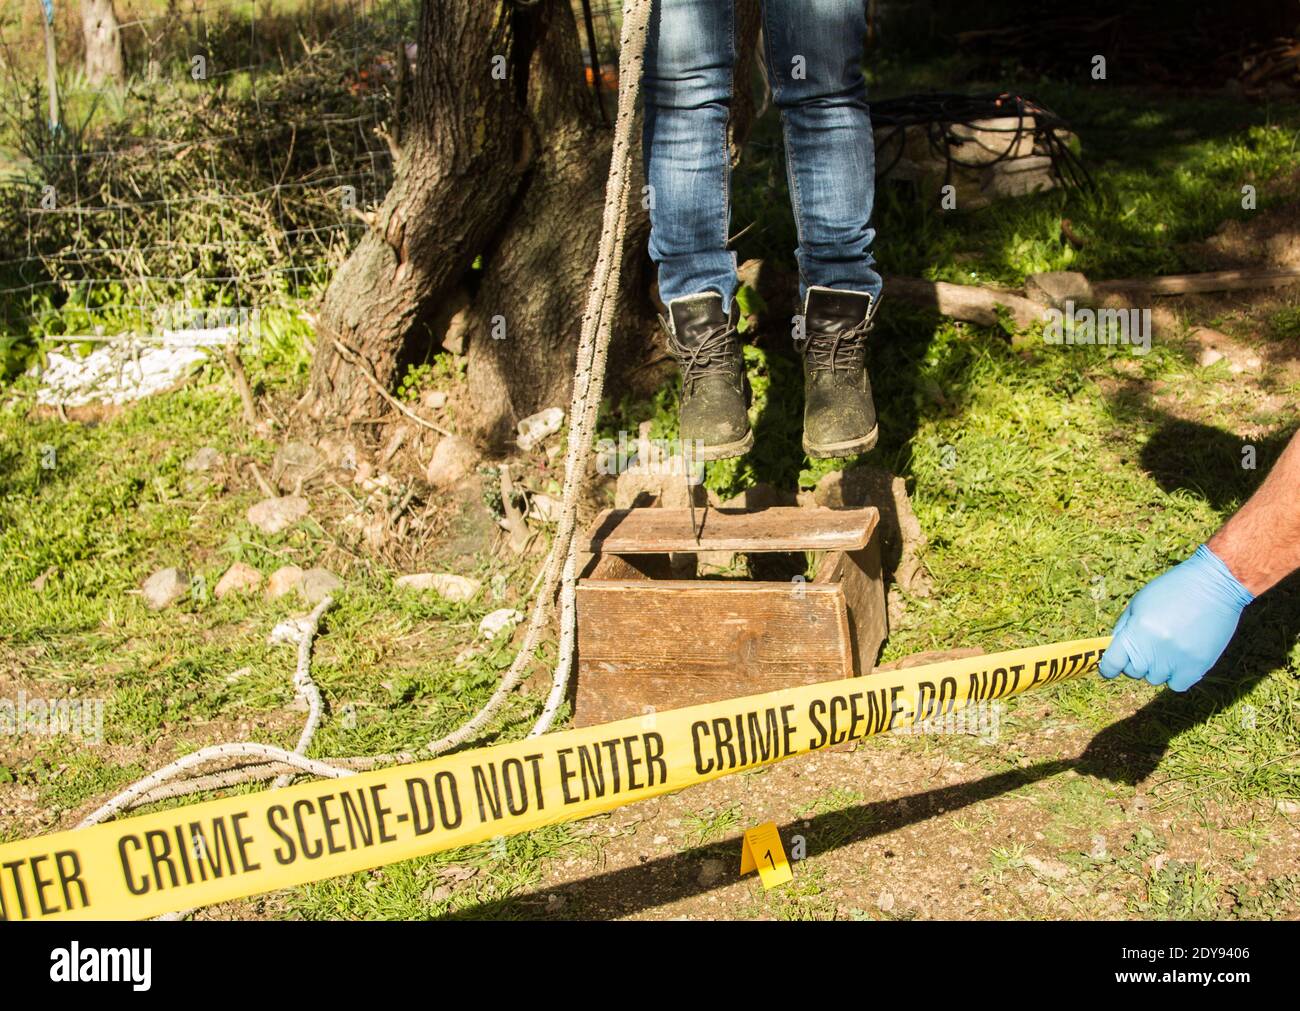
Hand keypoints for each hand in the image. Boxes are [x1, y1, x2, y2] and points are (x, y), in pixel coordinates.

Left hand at [1099, 545, 1253, 691]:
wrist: (1214, 585)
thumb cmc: (1172, 590)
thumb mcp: (1139, 603)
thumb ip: (1124, 629)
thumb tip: (1113, 650)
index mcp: (1136, 632)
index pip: (1111, 664)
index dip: (1108, 667)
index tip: (1111, 667)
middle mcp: (1154, 650)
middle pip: (1133, 672)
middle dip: (1135, 661)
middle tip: (1148, 644)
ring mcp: (1176, 661)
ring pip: (1155, 678)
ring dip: (1157, 667)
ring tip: (1169, 645)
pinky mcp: (1197, 667)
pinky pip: (1177, 684)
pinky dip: (1176, 675)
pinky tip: (1181, 657)